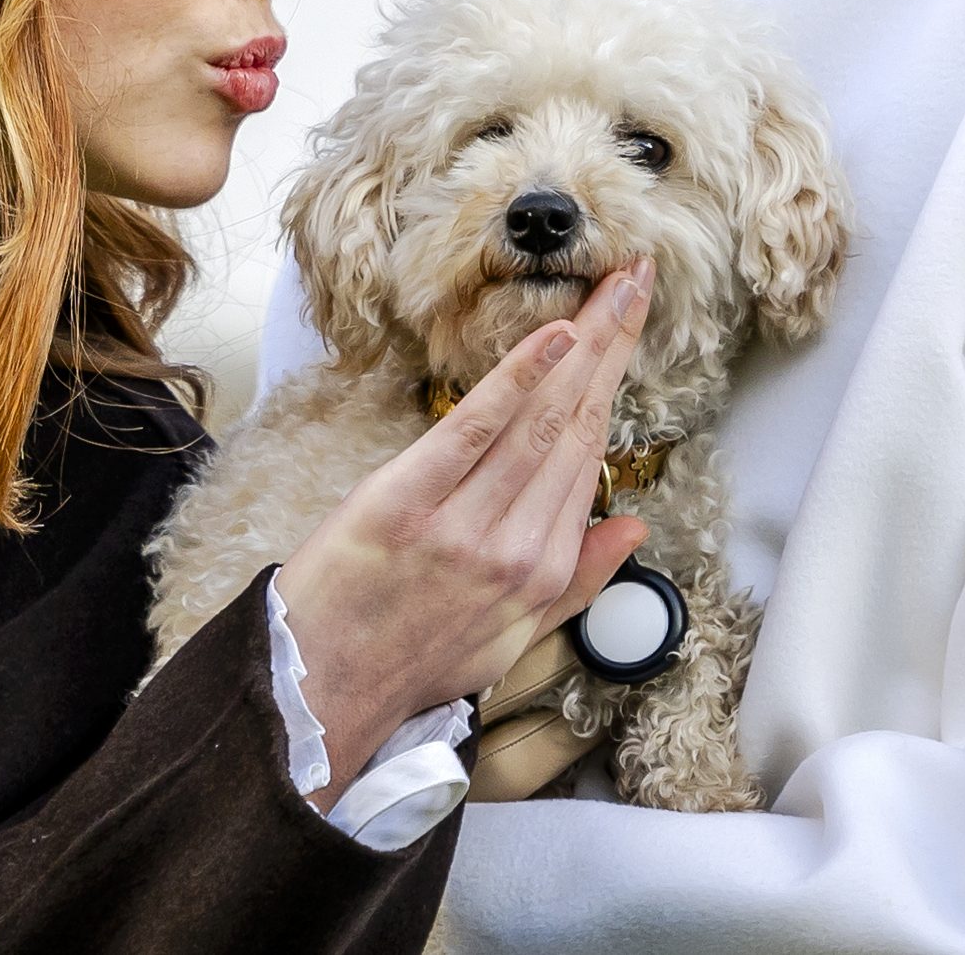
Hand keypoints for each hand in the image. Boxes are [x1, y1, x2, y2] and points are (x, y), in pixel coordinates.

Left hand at [274, 259, 654, 808]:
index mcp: (543, 571)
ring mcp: (463, 522)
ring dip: (583, 343)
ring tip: (611, 287)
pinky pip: (473, 428)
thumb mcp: (514, 639)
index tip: (630, 324)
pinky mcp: (406, 500)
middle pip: (578, 423)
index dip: (615, 382)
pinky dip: (518, 380)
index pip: (592, 455)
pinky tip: (554, 337)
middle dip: (615, 343)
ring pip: (540, 419)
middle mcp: (516, 544)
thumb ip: (580, 579)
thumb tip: (635, 525)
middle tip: (639, 278)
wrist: (326, 688)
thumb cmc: (414, 660)